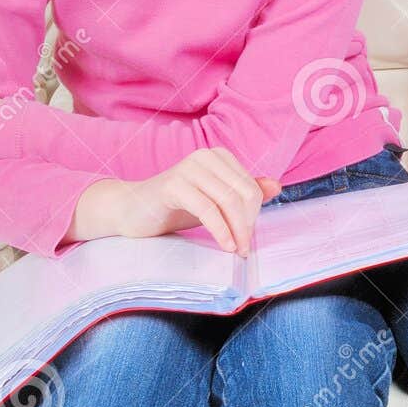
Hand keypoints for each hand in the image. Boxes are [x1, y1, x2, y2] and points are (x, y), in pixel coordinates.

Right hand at [116, 147, 282, 254]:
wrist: (131, 211)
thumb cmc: (175, 207)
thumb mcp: (214, 202)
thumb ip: (242, 193)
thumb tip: (276, 186)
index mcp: (219, 156)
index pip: (251, 188)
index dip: (254, 216)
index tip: (246, 238)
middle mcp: (205, 156)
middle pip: (243, 194)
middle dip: (247, 225)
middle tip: (242, 248)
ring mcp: (189, 168)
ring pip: (228, 201)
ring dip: (237, 230)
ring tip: (236, 250)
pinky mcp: (174, 184)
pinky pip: (207, 209)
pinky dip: (221, 230)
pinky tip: (225, 246)